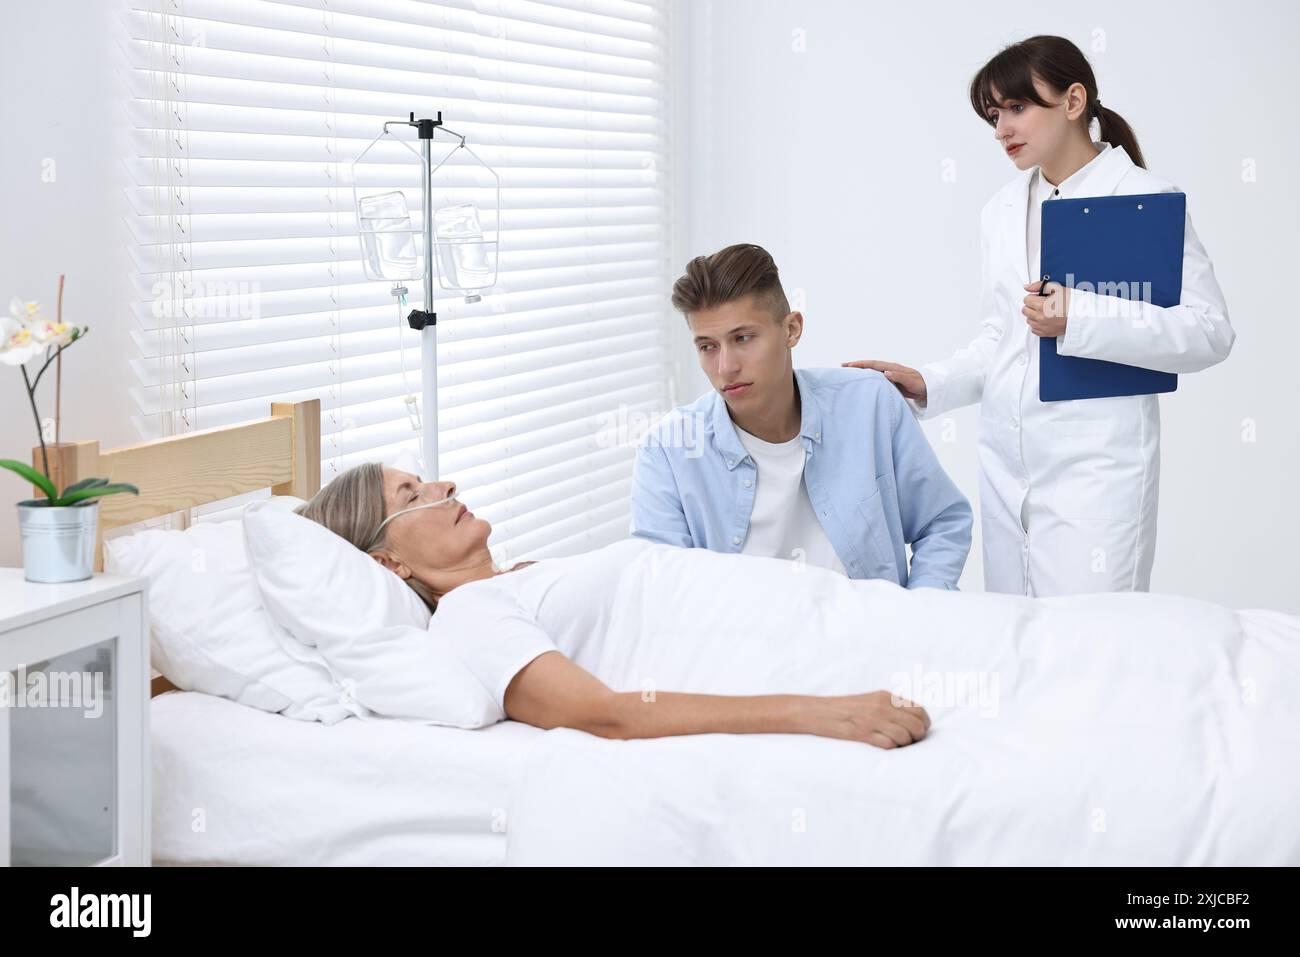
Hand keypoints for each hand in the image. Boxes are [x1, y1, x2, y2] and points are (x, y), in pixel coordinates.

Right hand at [811, 691, 930, 748]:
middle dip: (916, 737)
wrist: (818, 712)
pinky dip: (890, 747)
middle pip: (916, 725)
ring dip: (903, 744)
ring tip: (894, 744)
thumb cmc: (845, 709)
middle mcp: (882, 706)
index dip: (924, 724)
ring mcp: (873, 720)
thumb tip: (915, 719)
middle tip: (908, 742)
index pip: (919, 711)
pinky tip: (882, 745)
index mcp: (886, 697)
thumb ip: (891, 706)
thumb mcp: (871, 700)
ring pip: (905, 736)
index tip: (919, 732)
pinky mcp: (863, 733)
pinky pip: (889, 744)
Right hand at [842, 359, 927, 402]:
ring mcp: (890, 375)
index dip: (861, 364)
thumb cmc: (921, 385)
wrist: (929, 389)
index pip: (873, 364)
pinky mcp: (891, 381)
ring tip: (849, 372)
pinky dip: (867, 377)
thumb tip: (885, 373)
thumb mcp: (911, 381)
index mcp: (893, 368)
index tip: (849, 365)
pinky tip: (863, 381)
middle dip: (857, 365)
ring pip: (872, 371)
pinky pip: (876, 377)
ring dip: (861, 371)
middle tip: (843, 366)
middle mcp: (890, 369)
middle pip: (870, 365)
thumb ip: (898, 377)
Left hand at [1022, 281, 1069, 337]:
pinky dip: (1038, 324)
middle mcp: (1040, 318)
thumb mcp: (1058, 288)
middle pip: (1025, 310)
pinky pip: (1033, 329)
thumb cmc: (1073, 303)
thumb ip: (1039, 286)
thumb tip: (1027, 287)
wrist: (1083, 316)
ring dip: (1034, 315)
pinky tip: (1046, 319)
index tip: (1040, 297)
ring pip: (1029, 320)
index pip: (1026, 300)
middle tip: (1043, 304)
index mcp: (1042, 305)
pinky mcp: (1045, 333)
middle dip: (1032, 305)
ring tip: (1046, 311)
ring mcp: (1042, 327)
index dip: (1034, 296)